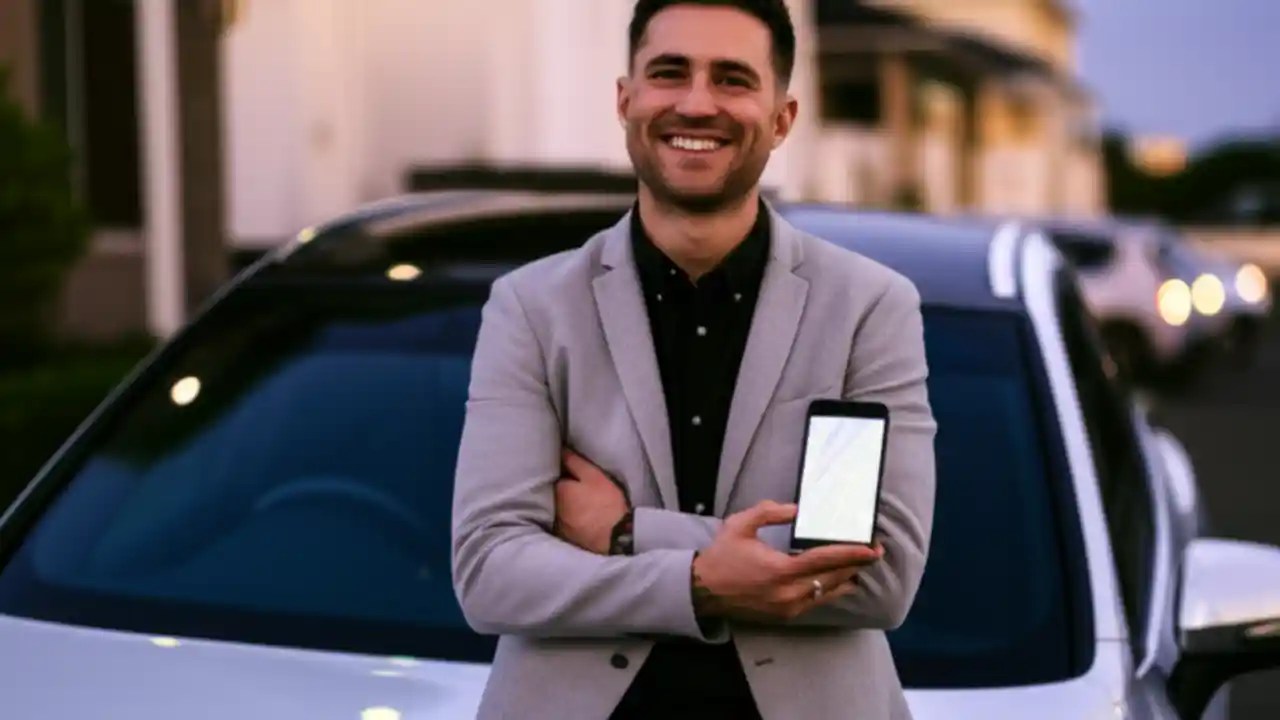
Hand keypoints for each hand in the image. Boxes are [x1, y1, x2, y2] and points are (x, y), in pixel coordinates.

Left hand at [553, 449, 630, 554]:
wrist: (616, 537)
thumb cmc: (607, 503)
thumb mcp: (595, 476)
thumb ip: (575, 462)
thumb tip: (561, 450)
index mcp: (560, 490)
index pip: (557, 478)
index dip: (566, 475)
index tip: (575, 476)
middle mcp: (554, 507)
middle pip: (556, 495)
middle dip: (564, 492)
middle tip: (580, 491)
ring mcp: (559, 525)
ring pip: (559, 510)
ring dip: (566, 507)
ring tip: (581, 506)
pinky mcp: (566, 539)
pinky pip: (564, 526)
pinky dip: (570, 522)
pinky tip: (582, 521)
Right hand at [692, 500, 883, 621]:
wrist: (703, 590)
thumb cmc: (722, 556)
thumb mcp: (740, 524)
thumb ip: (770, 512)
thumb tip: (796, 511)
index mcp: (780, 569)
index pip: (825, 560)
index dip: (851, 554)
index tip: (872, 549)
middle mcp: (788, 593)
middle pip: (833, 578)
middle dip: (856, 565)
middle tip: (875, 552)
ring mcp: (788, 608)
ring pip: (827, 593)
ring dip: (846, 579)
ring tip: (861, 566)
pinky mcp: (784, 616)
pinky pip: (815, 602)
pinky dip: (829, 590)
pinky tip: (839, 581)